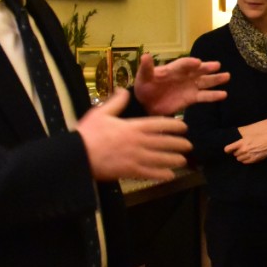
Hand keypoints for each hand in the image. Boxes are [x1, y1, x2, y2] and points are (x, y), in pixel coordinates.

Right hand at [77, 88, 192, 180]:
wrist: (77, 155)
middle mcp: (138, 141)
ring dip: (173, 159)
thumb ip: (116, 102)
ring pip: (160, 158)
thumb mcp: (101, 112)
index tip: (184, 127)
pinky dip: (161, 175)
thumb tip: (124, 90)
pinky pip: (150, 173)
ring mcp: (136, 157)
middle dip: (178, 143)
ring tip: (183, 160)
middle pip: (163, 142)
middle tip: (189, 145)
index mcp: (132, 126)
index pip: (158, 124)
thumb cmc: (88, 133)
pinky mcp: (130, 171)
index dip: (174, 126)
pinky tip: (170, 176)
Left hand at [133, 54, 229, 114]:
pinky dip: (213, 96)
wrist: (146, 105)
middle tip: (217, 65)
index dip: (190, 63)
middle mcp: (184, 76)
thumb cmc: (144, 88)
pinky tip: (223, 94)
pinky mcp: (191, 98)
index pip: (183, 64)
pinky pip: (204, 96)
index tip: (197, 63)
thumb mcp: (143, 77)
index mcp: (173, 69)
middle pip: (198, 70)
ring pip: (204, 82)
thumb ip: (146, 68)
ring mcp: (189, 87)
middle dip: (207, 68)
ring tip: (227, 76)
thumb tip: (145, 55)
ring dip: (215, 79)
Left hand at [225, 109, 266, 163]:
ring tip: (245, 152)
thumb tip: (236, 134)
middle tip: (240, 148)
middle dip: (236, 151)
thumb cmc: (263, 132)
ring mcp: (250, 156)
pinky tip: (249, 155)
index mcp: (241, 142)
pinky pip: (246, 162)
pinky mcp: (255, 159)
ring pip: (240, 159)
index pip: (228, 149)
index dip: (227, 149)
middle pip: (234, 154)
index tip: (228, 149)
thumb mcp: (250, 131)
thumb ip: (242, 134)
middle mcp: (244, 150)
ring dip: (241, 156)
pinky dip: (246, 159)